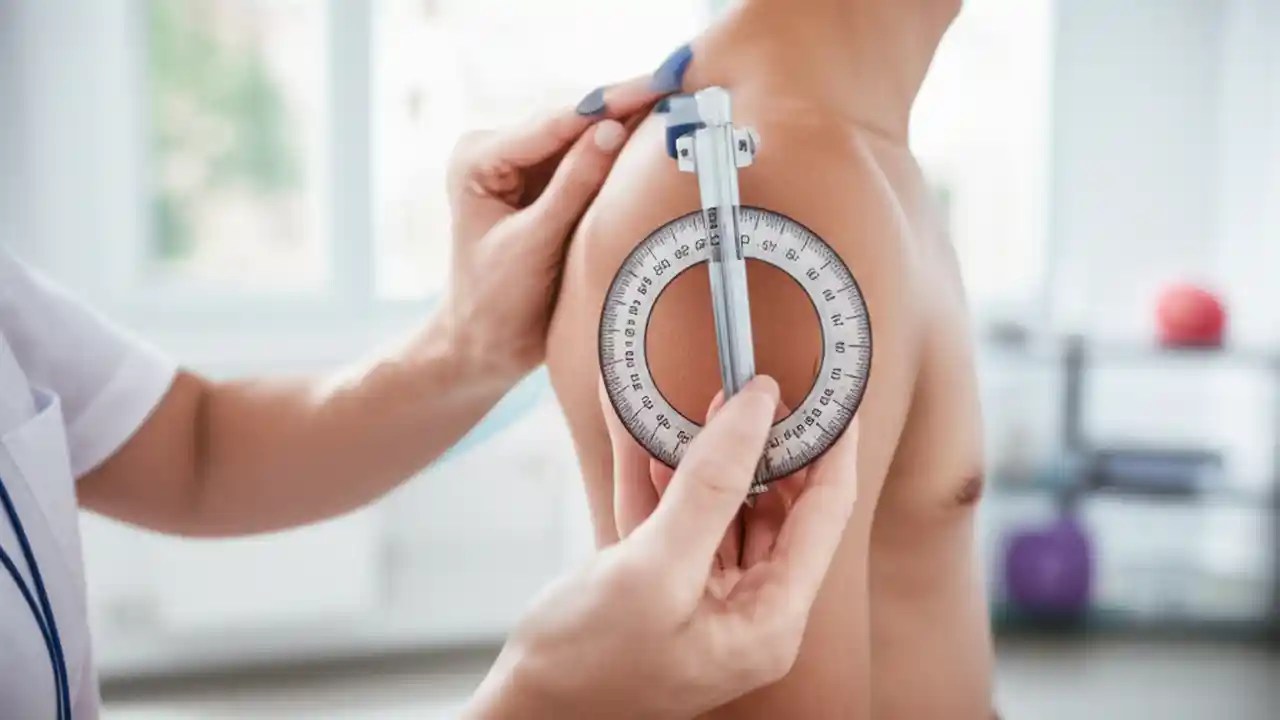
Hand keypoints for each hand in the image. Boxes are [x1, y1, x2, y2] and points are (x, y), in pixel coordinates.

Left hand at [441, 78, 664, 384]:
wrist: (486, 346)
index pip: (553, 122)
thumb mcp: (534, 242)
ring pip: (583, 137)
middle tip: (678, 86)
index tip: (654, 87)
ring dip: (628, 123)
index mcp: (478, 158)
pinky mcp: (545, 187)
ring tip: (676, 103)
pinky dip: (621, 154)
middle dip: (624, 106)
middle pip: (571, 121)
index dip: (608, 103)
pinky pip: (588, 162)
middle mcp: (497, 152)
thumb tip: (612, 130)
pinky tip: (656, 136)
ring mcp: (521, 168)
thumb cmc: (495, 303)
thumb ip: (573, 186)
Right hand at [465, 377, 861, 718]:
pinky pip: (680, 520)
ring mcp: (706, 599)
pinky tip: (650, 439)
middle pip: (778, 508)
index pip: (824, 514)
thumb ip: (711, 486)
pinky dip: (666, 480)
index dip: (831, 448)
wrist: (522, 709)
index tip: (828, 391)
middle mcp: (748, 610)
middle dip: (763, 445)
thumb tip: (756, 410)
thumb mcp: (655, 567)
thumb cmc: (586, 662)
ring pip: (725, 508)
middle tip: (751, 387)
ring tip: (702, 402)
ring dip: (710, 457)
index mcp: (769, 619)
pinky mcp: (665, 588)